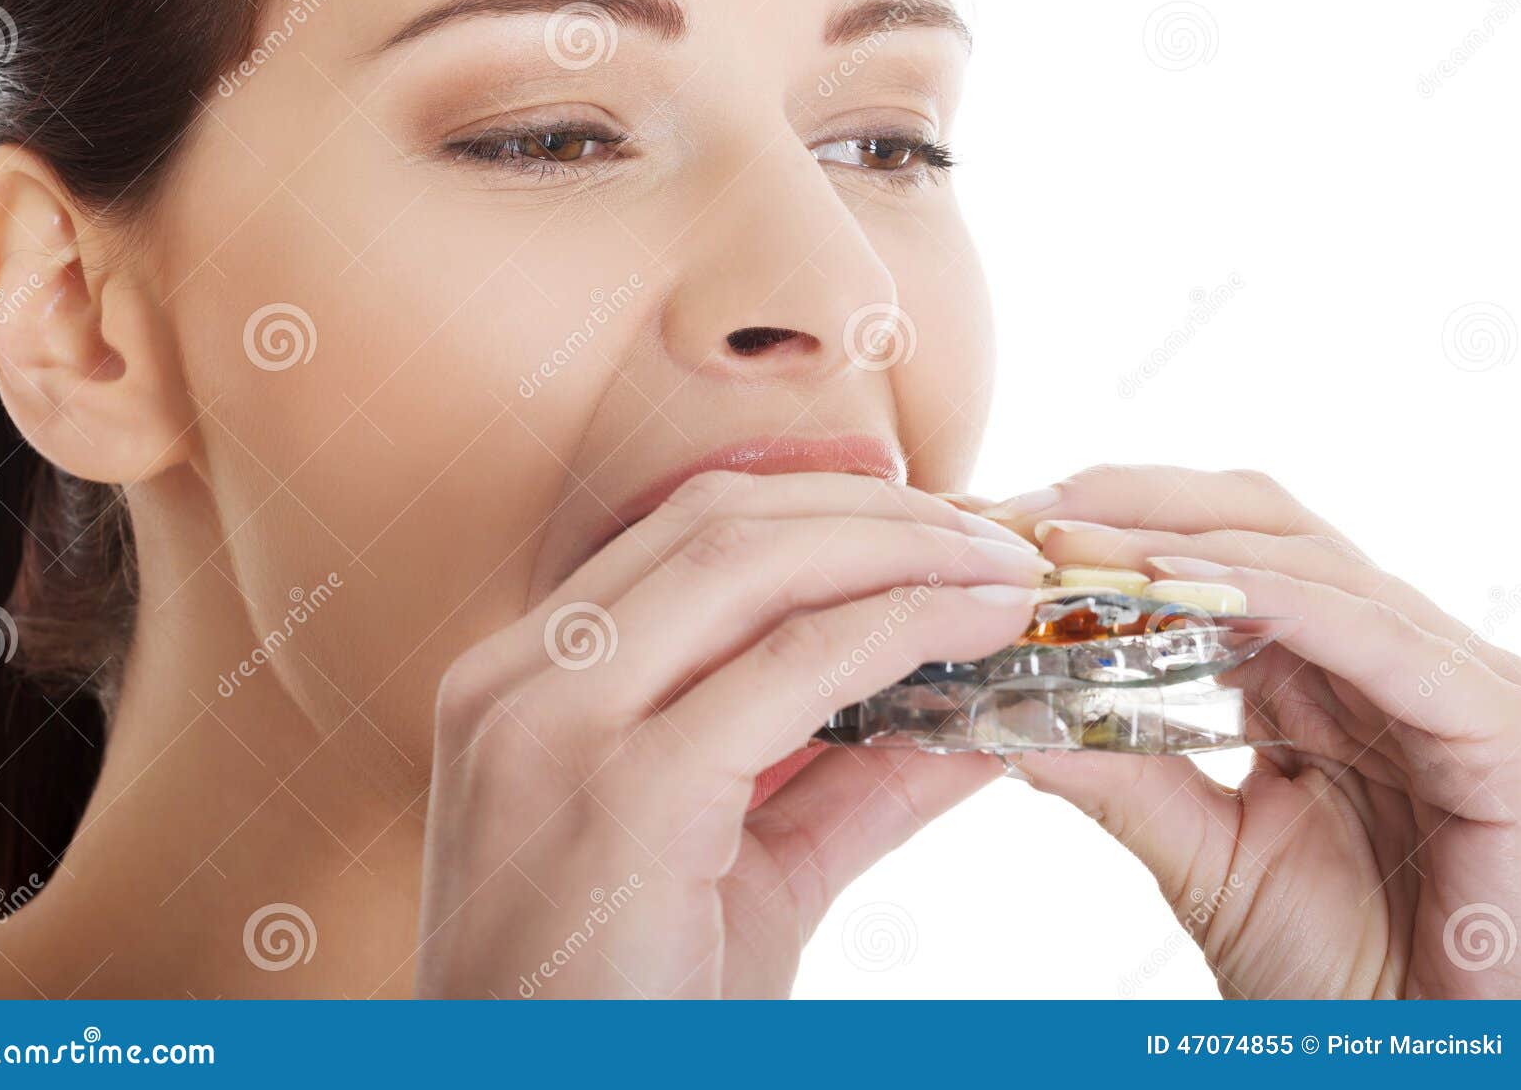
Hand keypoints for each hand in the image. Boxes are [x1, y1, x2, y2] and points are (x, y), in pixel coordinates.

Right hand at [413, 471, 1049, 997]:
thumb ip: (844, 782)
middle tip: (988, 537)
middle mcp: (522, 679)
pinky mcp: (622, 792)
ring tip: (999, 570)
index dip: (818, 504)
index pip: (681, 534)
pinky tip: (973, 632)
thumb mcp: (740, 875)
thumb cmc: (627, 1016)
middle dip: (874, 510)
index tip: (925, 517)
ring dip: (900, 548)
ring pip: (751, 561)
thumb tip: (968, 717)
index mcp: (527, 680)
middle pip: (718, 520)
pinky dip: (898, 627)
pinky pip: (789, 666)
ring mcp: (556, 727)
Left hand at [984, 465, 1520, 997]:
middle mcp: (1379, 658)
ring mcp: (1443, 678)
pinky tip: (1176, 584)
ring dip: (1175, 543)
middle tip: (1022, 516)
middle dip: (1130, 506)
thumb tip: (1014, 724)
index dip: (1110, 530)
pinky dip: (1272, 596)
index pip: (1213, 560)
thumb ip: (1128, 784)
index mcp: (1317, 679)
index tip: (1003, 533)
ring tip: (1071, 545)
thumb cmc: (1352, 976)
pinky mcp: (1494, 719)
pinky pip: (1372, 632)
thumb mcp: (1211, 863)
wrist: (1440, 1065)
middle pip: (1255, 527)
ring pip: (1304, 558)